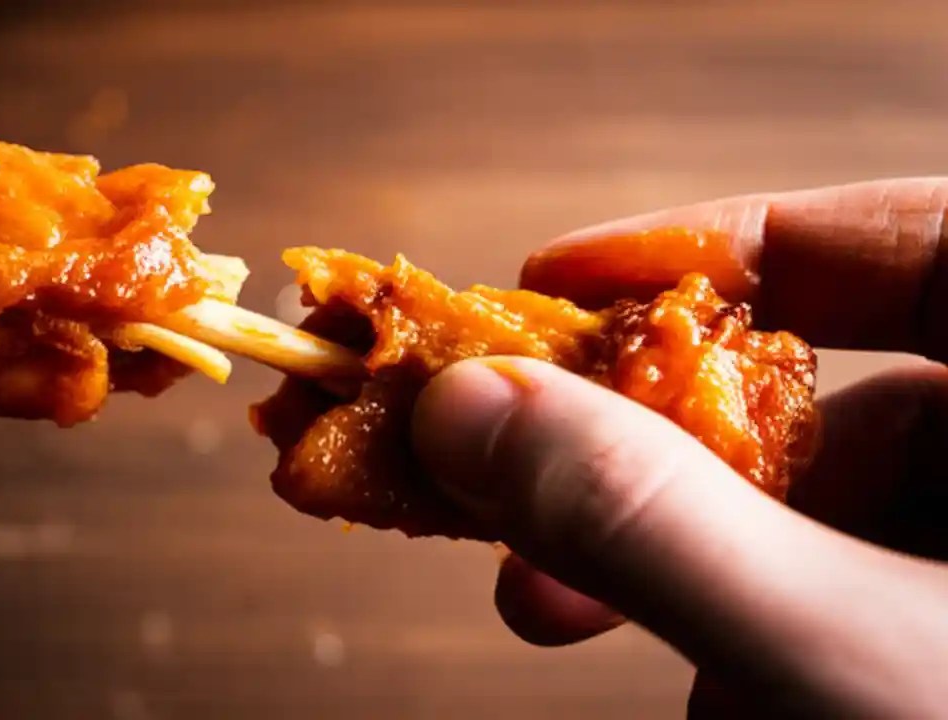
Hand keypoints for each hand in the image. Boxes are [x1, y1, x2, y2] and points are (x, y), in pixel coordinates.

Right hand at [412, 179, 947, 716]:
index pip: (877, 240)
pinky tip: (728, 700)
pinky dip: (762, 639)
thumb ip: (655, 522)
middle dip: (649, 462)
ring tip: (584, 626)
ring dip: (690, 575)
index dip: (697, 248)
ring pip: (818, 521)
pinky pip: (850, 605)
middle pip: (809, 400)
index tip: (545, 279)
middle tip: (514, 495)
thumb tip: (463, 408)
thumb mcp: (844, 642)